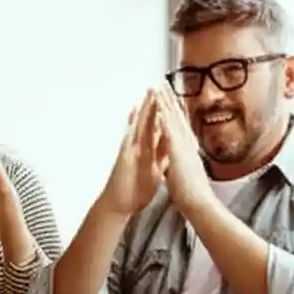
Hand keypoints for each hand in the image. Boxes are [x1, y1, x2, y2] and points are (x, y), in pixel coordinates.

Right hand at [98, 92, 168, 215]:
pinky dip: (132, 124)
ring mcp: (131, 150)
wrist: (118, 206)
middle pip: (150, 123)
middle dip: (155, 106)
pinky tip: (133, 113)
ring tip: (148, 93)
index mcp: (150, 153)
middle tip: (160, 87)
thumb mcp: (154, 174)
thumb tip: (170, 154)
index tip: (174, 101)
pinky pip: (129, 136)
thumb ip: (161, 162)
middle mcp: (140, 148)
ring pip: (139, 126)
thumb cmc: (134, 193)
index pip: (161, 130)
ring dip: (144, 109)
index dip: (167, 116)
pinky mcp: (124, 155)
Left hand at [153, 87, 213, 212]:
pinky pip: (169, 133)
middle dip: (170, 98)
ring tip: (158, 87)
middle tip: (163, 82)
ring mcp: (183, 147)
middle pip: (177, 116)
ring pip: (173, 120)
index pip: (179, 124)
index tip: (169, 95)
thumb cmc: (192, 192)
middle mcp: (186, 144)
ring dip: (166, 103)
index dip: (174, 109)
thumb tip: (184, 160)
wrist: (199, 203)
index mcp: (186, 148)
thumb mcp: (187, 172)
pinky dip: (165, 119)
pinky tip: (159, 108)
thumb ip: (185, 162)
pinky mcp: (178, 153)